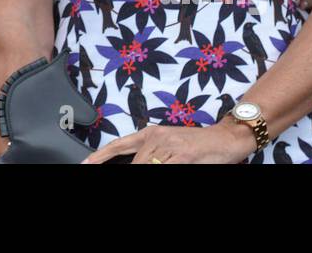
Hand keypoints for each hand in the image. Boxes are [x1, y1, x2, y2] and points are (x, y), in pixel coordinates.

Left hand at [83, 121, 256, 164]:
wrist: (226, 138)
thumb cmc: (197, 144)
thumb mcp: (170, 145)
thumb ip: (150, 154)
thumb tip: (134, 163)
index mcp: (150, 133)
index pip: (119, 145)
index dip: (100, 156)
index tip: (86, 164)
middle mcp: (157, 136)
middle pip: (134, 163)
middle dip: (129, 172)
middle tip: (116, 179)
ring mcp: (170, 145)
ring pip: (146, 167)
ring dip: (146, 171)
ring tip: (163, 167)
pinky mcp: (183, 155)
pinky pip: (165, 169)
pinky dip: (163, 171)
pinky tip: (168, 170)